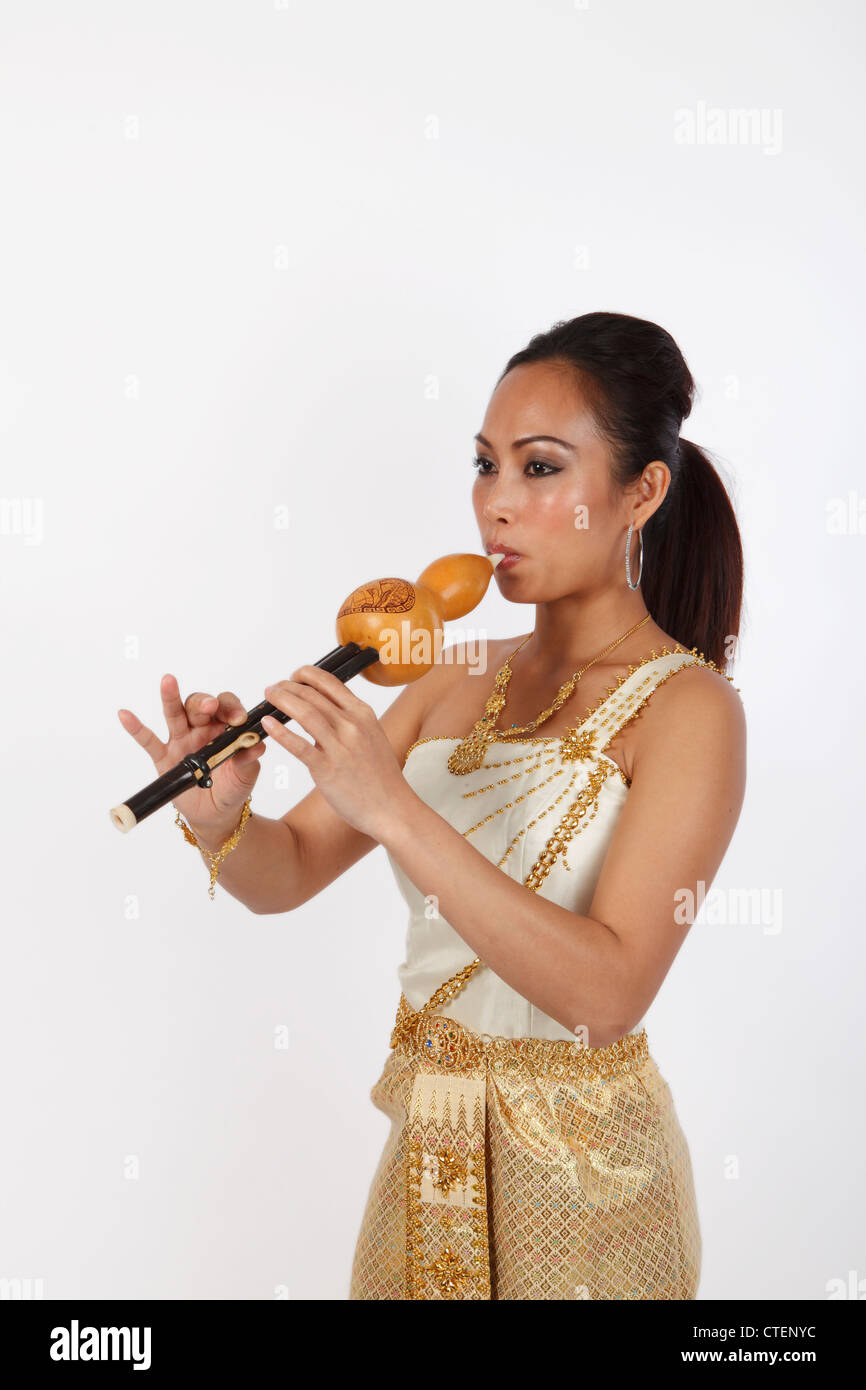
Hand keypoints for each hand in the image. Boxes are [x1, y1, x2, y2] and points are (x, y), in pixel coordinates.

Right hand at [117, 676, 264, 836]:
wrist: (217, 814)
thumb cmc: (233, 788)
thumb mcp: (246, 775)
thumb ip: (249, 759)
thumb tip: (256, 745)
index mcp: (224, 728)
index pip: (226, 708)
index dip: (232, 709)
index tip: (239, 719)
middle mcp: (201, 729)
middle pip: (199, 706)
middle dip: (204, 703)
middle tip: (211, 706)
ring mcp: (181, 740)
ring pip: (175, 714)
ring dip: (171, 697)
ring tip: (168, 681)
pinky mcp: (163, 757)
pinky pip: (148, 741)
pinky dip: (136, 728)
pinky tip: (125, 715)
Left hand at [261, 665, 408, 840]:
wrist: (392, 808)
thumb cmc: (381, 777)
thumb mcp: (371, 738)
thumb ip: (349, 722)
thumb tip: (321, 711)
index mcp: (364, 714)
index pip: (331, 683)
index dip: (307, 674)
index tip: (293, 676)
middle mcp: (353, 725)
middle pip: (313, 695)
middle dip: (288, 687)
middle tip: (273, 688)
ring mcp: (340, 747)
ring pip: (305, 712)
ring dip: (282, 700)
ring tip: (268, 697)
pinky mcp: (327, 769)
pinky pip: (298, 745)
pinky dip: (280, 732)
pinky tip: (267, 725)